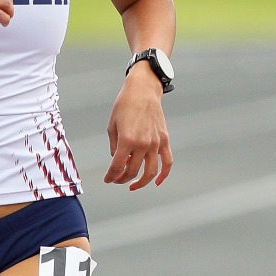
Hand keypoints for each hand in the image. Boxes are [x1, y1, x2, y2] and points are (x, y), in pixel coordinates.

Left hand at [104, 69, 171, 188]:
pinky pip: (167, 162)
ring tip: (133, 185)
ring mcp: (155, 143)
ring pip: (150, 172)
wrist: (143, 90)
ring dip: (141, 182)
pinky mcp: (164, 140)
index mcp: (127, 140)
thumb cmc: (125, 105)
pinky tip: (157, 182)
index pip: (117, 166)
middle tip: (117, 179)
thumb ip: (115, 146)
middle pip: (132, 171)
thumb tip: (117, 161)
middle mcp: (142, 144)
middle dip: (122, 179)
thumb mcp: (112, 126)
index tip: (107, 179)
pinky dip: (163, 175)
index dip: (110, 176)